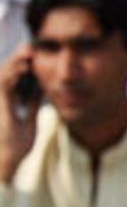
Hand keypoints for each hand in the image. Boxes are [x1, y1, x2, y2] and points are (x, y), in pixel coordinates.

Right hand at [0, 45, 39, 182]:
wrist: (11, 158)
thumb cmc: (19, 143)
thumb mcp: (32, 118)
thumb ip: (34, 103)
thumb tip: (42, 89)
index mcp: (10, 101)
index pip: (16, 79)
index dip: (25, 66)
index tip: (37, 56)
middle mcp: (2, 99)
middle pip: (9, 73)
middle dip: (20, 59)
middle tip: (32, 48)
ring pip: (4, 75)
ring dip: (16, 62)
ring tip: (29, 52)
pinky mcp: (0, 103)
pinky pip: (4, 84)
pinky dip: (12, 74)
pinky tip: (24, 67)